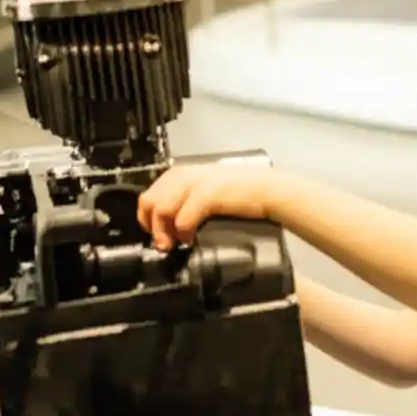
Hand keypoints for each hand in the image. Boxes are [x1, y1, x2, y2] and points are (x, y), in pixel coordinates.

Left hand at [136, 164, 275, 250]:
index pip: (149, 194)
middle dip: (152, 227)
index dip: (148, 218)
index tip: (157, 233)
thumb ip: (186, 199)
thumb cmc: (242, 193)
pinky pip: (182, 219)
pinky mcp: (207, 195)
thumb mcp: (207, 189)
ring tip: (176, 243)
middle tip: (163, 243)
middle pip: (149, 202)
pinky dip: (183, 233)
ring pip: (161, 211)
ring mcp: (195, 183)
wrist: (268, 191)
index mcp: (182, 172)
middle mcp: (184, 174)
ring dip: (164, 232)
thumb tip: (168, 224)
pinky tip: (191, 239)